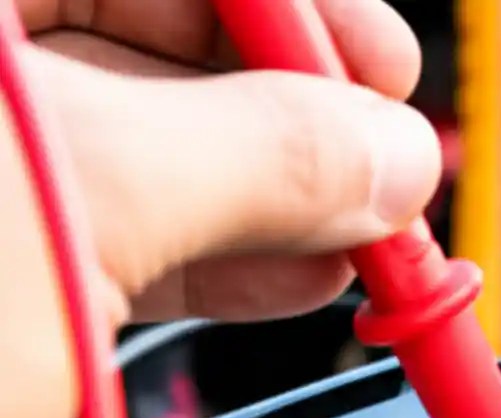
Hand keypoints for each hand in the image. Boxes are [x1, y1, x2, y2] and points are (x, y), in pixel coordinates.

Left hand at [0, 0, 439, 417]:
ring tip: (364, 246)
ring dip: (277, 203)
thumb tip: (387, 156)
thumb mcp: (91, 202)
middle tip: (383, 170)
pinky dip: (219, 264)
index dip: (302, 10)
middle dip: (300, 117)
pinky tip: (294, 285)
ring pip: (154, 151)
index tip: (385, 69)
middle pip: (172, 47)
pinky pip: (120, 234)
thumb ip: (269, 155)